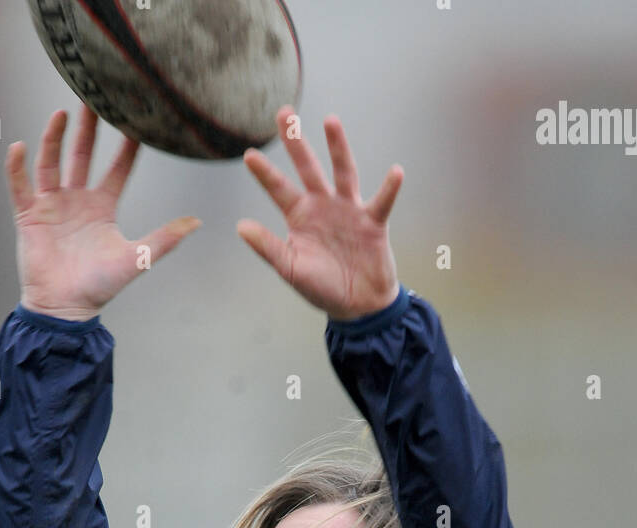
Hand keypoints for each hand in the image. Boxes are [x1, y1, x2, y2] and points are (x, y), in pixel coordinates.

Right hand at [6, 106, 201, 320]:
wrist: (66, 308)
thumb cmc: (100, 287)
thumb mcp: (136, 258)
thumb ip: (165, 239)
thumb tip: (197, 223)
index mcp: (102, 208)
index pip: (117, 170)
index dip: (126, 147)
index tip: (135, 121)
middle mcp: (76, 201)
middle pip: (82, 156)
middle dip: (87, 129)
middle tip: (92, 99)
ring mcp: (51, 206)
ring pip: (51, 163)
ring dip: (54, 139)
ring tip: (61, 115)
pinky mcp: (28, 215)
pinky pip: (20, 185)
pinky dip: (18, 167)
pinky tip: (20, 147)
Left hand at [237, 107, 402, 319]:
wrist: (358, 306)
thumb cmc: (323, 288)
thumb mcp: (291, 269)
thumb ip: (268, 247)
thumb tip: (240, 226)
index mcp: (300, 217)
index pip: (279, 190)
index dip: (265, 174)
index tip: (248, 155)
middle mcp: (323, 206)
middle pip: (307, 168)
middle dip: (295, 142)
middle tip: (283, 112)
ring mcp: (349, 210)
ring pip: (343, 173)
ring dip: (338, 148)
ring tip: (330, 121)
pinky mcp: (373, 222)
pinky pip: (382, 202)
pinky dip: (390, 188)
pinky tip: (396, 171)